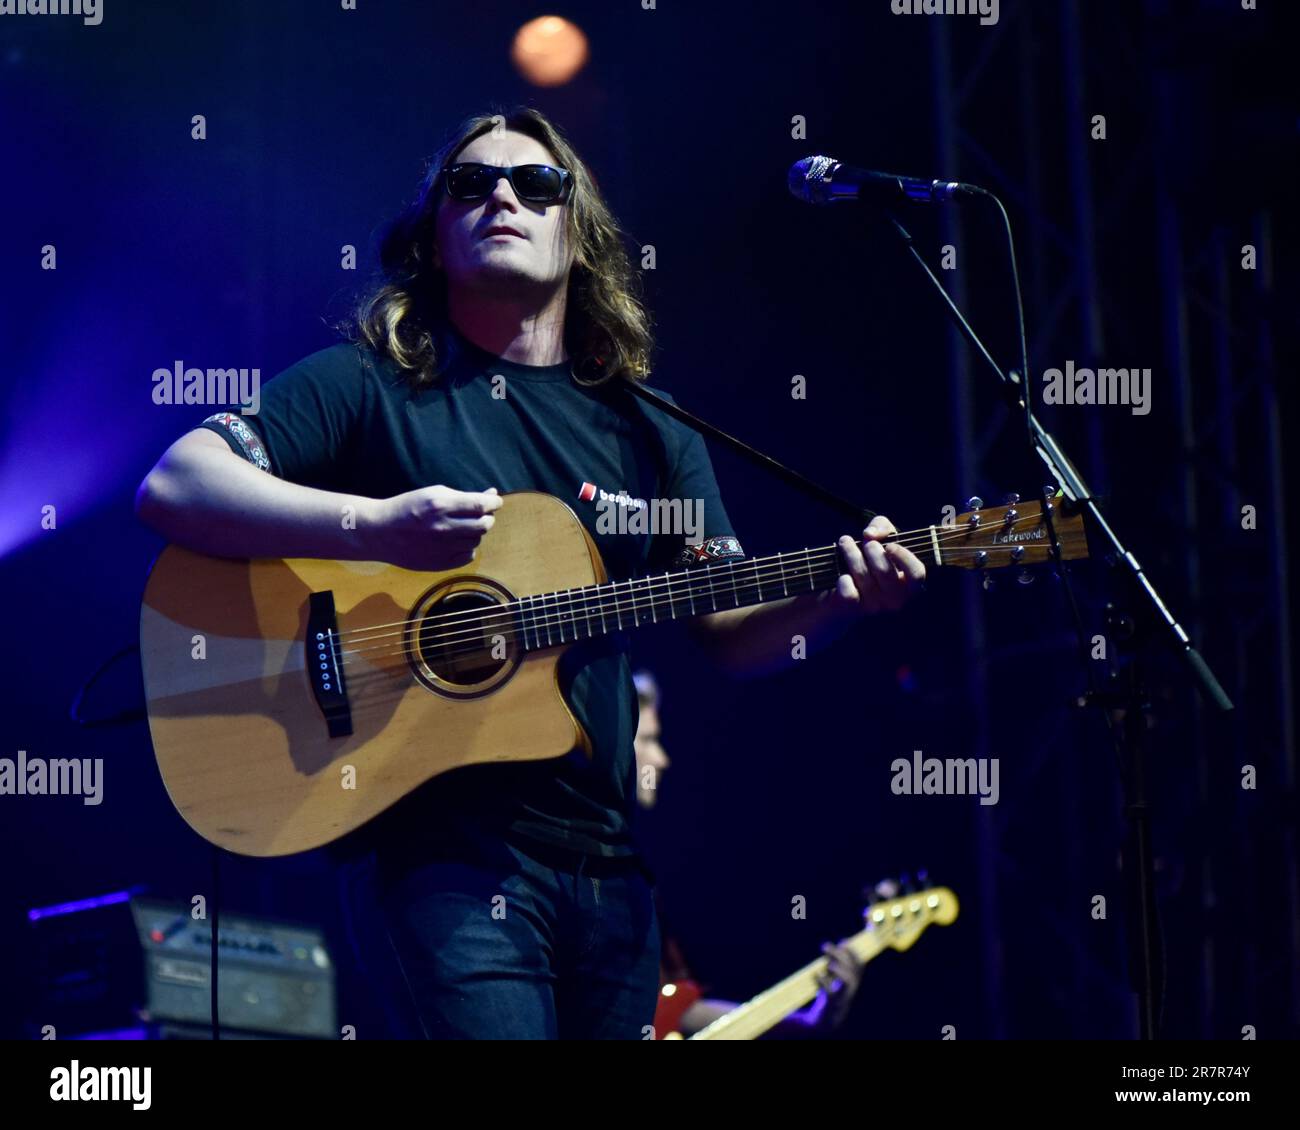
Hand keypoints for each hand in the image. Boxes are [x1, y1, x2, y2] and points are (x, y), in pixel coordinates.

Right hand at [366, 485, 501, 570]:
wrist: (381, 533)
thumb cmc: (407, 508)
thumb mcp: (433, 494)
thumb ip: (463, 496)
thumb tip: (490, 495)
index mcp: (441, 505)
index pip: (481, 505)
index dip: (493, 502)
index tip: (495, 501)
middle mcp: (444, 528)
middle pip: (483, 525)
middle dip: (487, 518)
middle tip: (481, 514)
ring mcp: (442, 548)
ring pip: (476, 540)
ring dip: (475, 532)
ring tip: (462, 527)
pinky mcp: (440, 564)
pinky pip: (468, 556)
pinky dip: (467, 547)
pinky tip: (456, 541)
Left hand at [797, 940, 863, 1031]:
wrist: (826, 1018)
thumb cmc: (831, 993)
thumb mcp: (835, 977)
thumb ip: (836, 962)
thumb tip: (837, 944)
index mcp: (854, 980)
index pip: (859, 963)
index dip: (852, 951)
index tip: (842, 942)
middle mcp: (852, 988)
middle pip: (854, 969)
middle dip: (841, 955)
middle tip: (825, 946)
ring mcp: (844, 996)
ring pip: (848, 981)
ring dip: (839, 969)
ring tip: (827, 965)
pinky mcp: (833, 1004)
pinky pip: (831, 993)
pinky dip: (823, 982)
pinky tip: (816, 975)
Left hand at [831, 515, 925, 614]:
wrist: (840, 587)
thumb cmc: (868, 558)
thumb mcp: (880, 537)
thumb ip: (882, 527)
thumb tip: (870, 534)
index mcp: (909, 584)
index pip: (916, 574)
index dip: (904, 557)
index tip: (889, 545)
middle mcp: (895, 599)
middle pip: (884, 571)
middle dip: (872, 550)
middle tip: (865, 543)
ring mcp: (874, 607)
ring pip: (863, 576)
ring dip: (851, 554)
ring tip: (845, 542)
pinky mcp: (853, 610)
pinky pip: (849, 594)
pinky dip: (843, 580)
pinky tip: (841, 574)